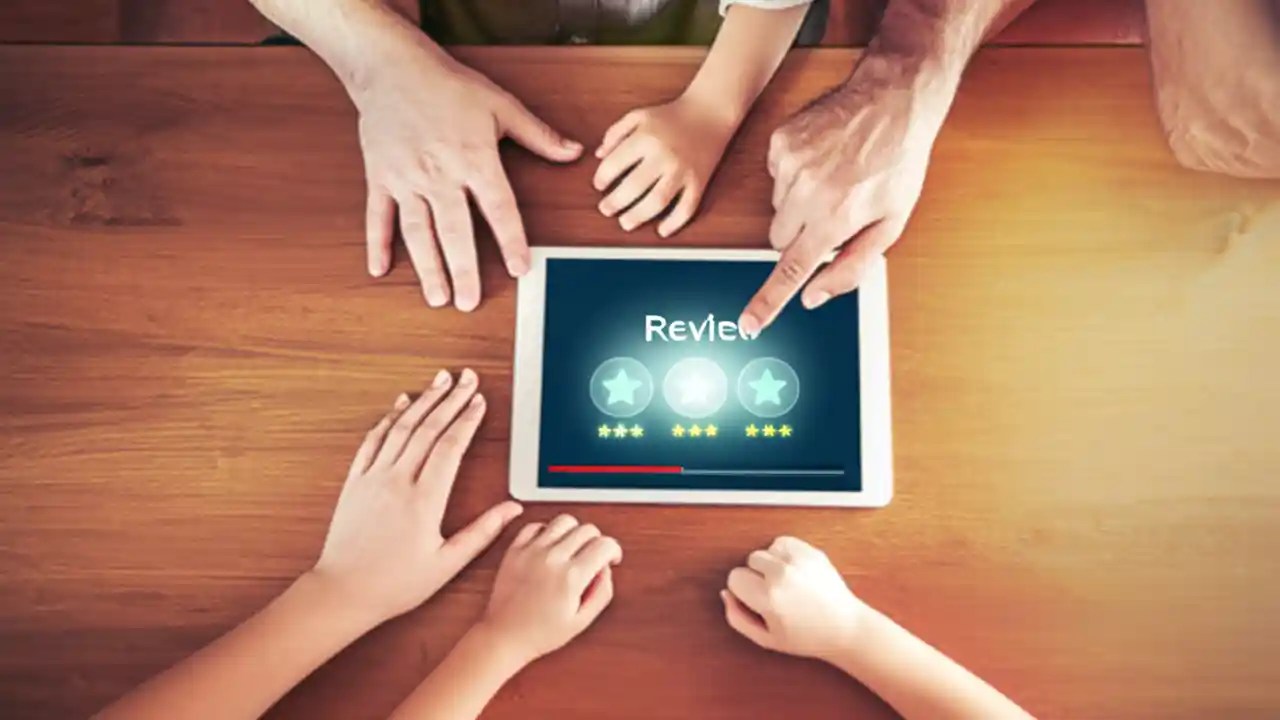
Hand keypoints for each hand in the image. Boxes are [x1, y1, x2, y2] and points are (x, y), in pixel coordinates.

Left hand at [312, 369, 523, 623]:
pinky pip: (372, 440)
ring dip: (423, 401)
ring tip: (440, 380)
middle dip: (450, 398)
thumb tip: (512, 509)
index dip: (467, 419)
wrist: (343, 591)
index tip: (479, 400)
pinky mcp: (355, 482)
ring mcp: (373, 478)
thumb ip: (482, 532)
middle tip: (466, 377)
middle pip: (428, 429)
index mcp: (424, 501)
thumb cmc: (395, 584)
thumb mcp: (447, 563)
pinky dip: (388, 418)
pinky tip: (400, 404)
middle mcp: (397, 482)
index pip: (450, 447)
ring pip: (401, 428)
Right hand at [354, 35, 582, 310]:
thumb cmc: (449, 86)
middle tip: (469, 302)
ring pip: (416, 231)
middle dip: (462, 269)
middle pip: (453, 230)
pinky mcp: (380, 177)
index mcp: (473, 158)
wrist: (393, 67)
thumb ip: (538, 135)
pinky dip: (377, 243)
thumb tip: (574, 152)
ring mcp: (405, 178)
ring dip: (427, 267)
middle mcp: (438, 173)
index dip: (510, 240)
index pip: (498, 208)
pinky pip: (378, 216)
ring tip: (437, 297)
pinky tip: (380, 269)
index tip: (519, 268)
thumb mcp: (501, 106)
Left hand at [478, 515, 622, 664]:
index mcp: (571, 577)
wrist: (504, 636)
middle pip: (587, 529)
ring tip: (572, 547)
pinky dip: (547, 530)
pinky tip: (550, 544)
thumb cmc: (540, 633)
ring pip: (563, 521)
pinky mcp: (515, 550)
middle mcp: (552, 559)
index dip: (614, 550)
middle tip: (594, 555)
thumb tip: (606, 569)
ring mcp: (532, 552)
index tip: (611, 557)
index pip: (604, 545)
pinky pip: (535, 526)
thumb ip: (602, 592)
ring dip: (574, 531)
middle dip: (597, 540)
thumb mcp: (581, 620)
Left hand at [593, 92, 737, 236]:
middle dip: (615, 202)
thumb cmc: (671, 116)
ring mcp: (683, 171)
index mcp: (646, 138)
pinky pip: (688, 207)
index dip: (602, 178)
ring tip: (625, 223)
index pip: (615, 164)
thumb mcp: (638, 116)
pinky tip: (662, 230)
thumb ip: (615, 133)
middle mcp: (664, 155)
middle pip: (634, 187)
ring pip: (658, 201)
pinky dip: (675, 222)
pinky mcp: (699, 182)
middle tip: (606, 209)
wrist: (710, 112)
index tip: (599, 186)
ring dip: (638, 216)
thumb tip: (599, 156)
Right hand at [722, 536, 867, 662]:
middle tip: (774, 594)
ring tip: (785, 583)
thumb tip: (726, 593)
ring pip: (766, 550)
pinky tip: (793, 572)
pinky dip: (784, 553)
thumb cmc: (807, 637)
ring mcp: (799, 560)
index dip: (742, 590)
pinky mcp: (811, 552)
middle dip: (756, 575)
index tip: (756, 600)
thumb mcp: (765, 639)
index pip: (734, 577)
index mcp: (769, 597)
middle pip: (749, 560)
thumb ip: (737, 617)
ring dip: (770, 563)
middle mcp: (782, 575)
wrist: (844, 627)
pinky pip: (783, 542)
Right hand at [740, 53, 952, 334]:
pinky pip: (775, 175)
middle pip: (780, 238)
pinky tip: (823, 157)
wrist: (893, 100)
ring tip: (834, 176)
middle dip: (801, 234)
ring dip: (800, 201)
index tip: (750, 322)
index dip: (769, 301)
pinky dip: (795, 172)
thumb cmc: (898, 162)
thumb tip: (815, 296)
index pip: (791, 270)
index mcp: (834, 218)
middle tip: (833, 211)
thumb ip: (852, 265)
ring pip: (778, 207)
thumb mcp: (891, 223)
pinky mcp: (780, 143)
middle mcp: (806, 194)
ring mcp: (789, 165)